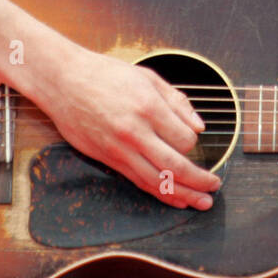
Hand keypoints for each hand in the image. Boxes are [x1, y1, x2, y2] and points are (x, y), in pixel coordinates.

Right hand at [40, 50, 222, 209]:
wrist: (64, 81)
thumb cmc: (105, 74)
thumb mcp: (147, 77)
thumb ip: (176, 101)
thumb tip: (199, 126)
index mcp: (148, 107)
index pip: (185, 139)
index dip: (194, 143)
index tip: (193, 139)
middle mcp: (135, 132)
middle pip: (175, 166)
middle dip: (199, 180)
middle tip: (214, 186)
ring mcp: (119, 148)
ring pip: (157, 181)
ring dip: (183, 194)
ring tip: (201, 202)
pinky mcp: (107, 158)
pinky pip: (138, 181)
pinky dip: (159, 193)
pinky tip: (174, 199)